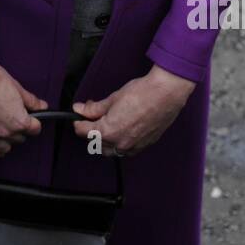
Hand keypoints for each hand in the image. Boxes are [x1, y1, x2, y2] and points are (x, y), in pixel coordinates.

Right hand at [0, 50, 46, 158]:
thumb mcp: (18, 88)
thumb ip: (32, 101)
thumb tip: (42, 106)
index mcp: (19, 121)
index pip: (34, 130)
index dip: (34, 123)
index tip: (32, 119)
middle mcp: (6, 131)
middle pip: (19, 138)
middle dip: (20, 130)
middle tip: (16, 119)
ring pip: (4, 148)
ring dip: (7, 141)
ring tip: (6, 132)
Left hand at [72, 64, 195, 156]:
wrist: (166, 94)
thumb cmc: (142, 93)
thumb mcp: (112, 98)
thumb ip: (94, 108)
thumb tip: (81, 109)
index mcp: (109, 131)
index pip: (84, 132)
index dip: (78, 122)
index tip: (78, 116)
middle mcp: (120, 143)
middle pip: (96, 144)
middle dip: (91, 132)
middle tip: (92, 119)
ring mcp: (134, 146)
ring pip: (112, 151)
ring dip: (105, 141)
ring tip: (107, 125)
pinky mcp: (145, 145)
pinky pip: (127, 150)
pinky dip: (120, 143)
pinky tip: (122, 131)